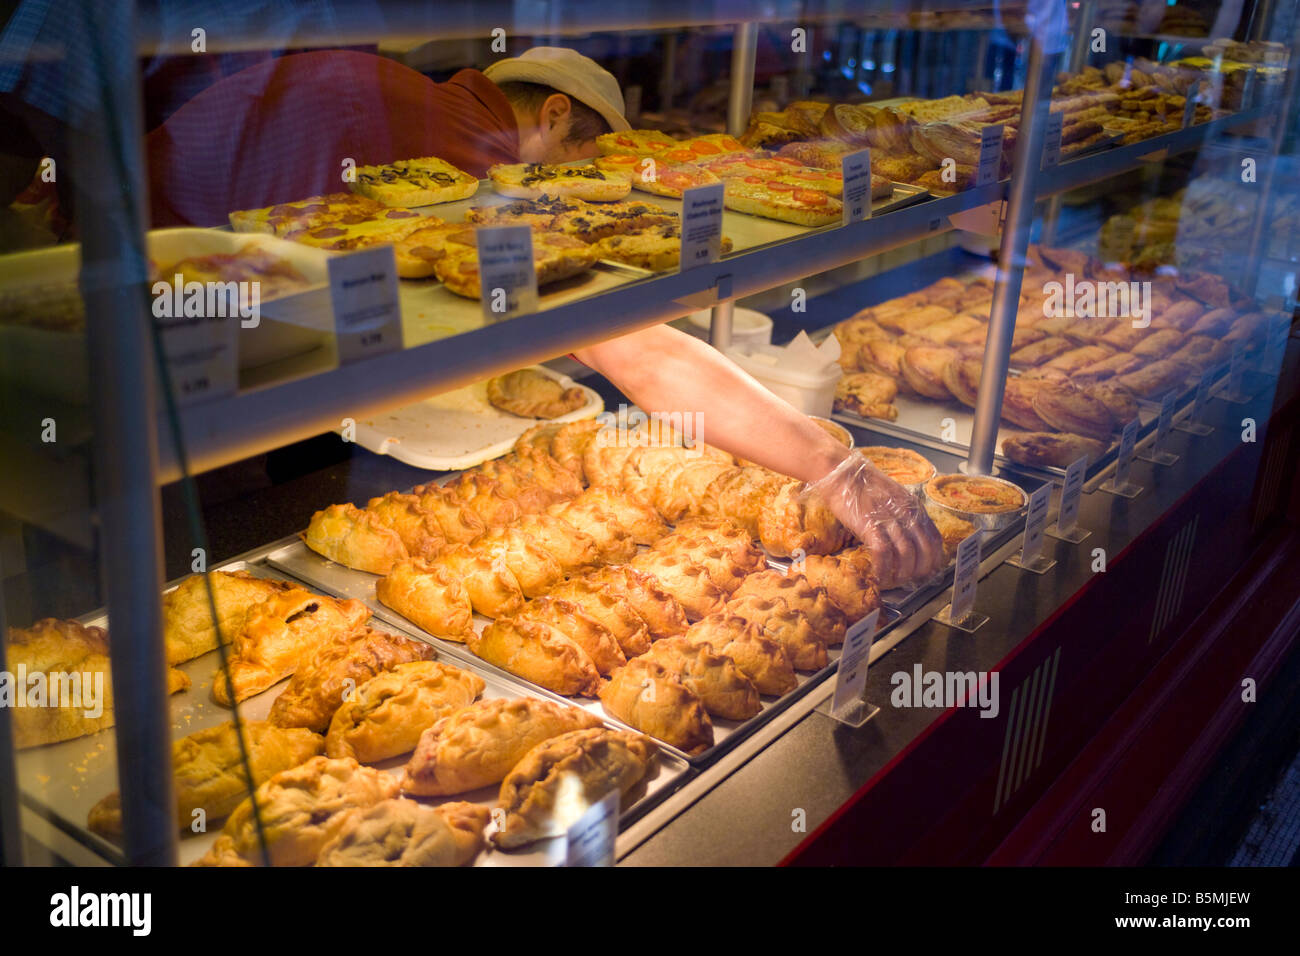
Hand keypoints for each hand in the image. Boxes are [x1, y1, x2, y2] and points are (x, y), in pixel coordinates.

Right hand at [803, 452, 945, 588]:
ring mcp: (888, 519)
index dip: (933, 558)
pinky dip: (883, 568)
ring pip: (906, 553)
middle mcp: (905, 513)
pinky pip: (883, 553)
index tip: (928, 570)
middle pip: (923, 549)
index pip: (933, 537)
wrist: (842, 472)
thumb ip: (902, 514)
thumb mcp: (891, 497)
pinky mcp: (870, 525)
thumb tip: (905, 536)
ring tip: (895, 580)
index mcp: (913, 506)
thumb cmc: (862, 484)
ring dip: (902, 572)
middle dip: (920, 569)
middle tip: (912, 580)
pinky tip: (879, 576)